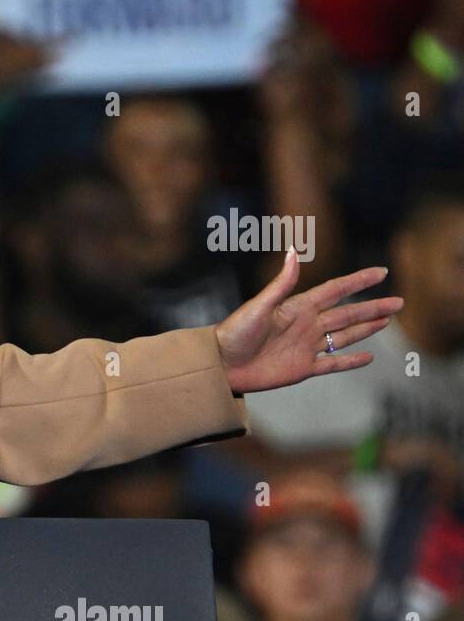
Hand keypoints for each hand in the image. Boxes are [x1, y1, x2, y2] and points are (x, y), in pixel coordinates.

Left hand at [214, 249, 402, 394]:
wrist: (220, 364)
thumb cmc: (235, 332)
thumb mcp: (259, 306)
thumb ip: (281, 283)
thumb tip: (294, 251)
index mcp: (298, 307)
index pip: (336, 291)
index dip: (358, 281)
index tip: (380, 272)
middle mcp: (306, 325)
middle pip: (347, 314)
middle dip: (373, 307)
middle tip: (399, 301)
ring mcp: (305, 347)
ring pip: (344, 336)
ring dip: (366, 329)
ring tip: (388, 320)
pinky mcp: (301, 368)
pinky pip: (332, 364)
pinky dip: (350, 361)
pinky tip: (368, 357)